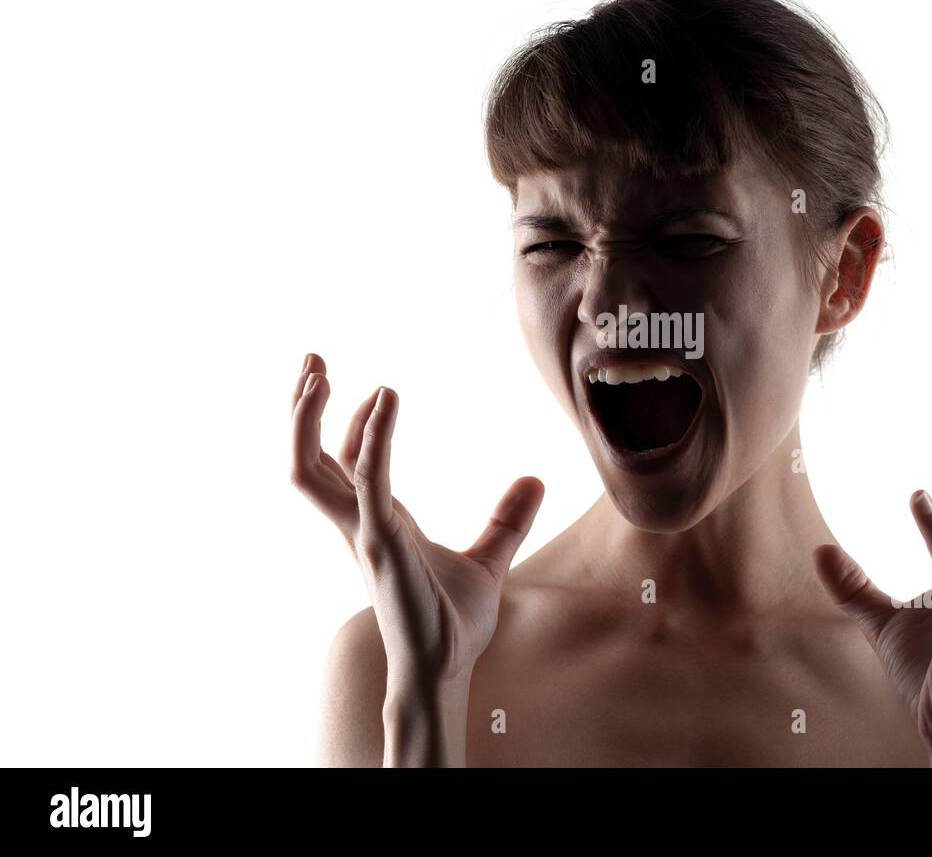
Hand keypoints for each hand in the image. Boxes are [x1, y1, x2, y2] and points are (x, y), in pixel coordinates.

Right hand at [289, 353, 544, 686]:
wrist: (445, 668)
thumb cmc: (454, 623)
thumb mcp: (489, 559)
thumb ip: (507, 520)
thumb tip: (536, 479)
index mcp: (378, 522)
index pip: (346, 463)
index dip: (350, 424)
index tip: (373, 385)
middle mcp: (359, 523)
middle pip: (307, 460)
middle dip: (301, 410)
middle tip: (312, 358)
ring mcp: (364, 532)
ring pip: (308, 469)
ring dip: (307, 418)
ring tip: (317, 371)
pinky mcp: (381, 543)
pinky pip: (368, 479)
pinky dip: (373, 436)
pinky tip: (387, 399)